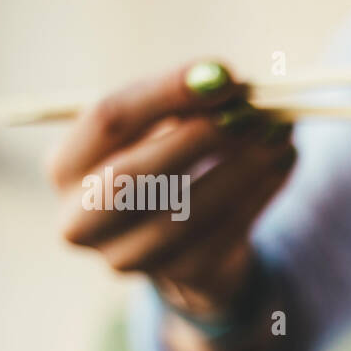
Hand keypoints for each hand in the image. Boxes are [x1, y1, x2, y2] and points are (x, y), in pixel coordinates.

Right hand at [48, 61, 297, 316]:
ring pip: (189, 211)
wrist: (187, 244)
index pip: (107, 122)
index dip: (167, 93)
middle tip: (252, 111)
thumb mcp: (165, 126)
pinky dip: (261, 192)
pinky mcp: (180, 277)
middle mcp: (82, 220)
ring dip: (244, 167)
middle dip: (200, 138)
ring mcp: (129, 258)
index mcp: (65, 168)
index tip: (223, 73)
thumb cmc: (168, 164)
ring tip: (280, 132)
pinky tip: (284, 160)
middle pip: (135, 175)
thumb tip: (231, 84)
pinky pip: (225, 233)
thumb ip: (189, 103)